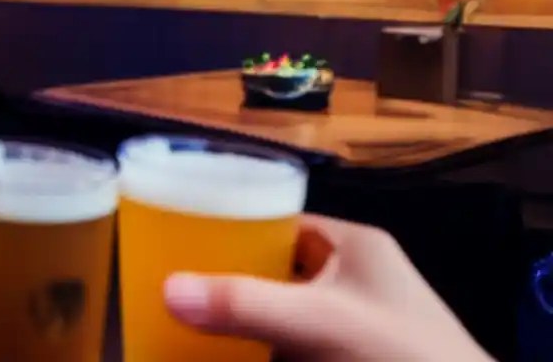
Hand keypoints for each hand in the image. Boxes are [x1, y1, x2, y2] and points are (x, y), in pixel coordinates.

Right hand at [163, 215, 493, 361]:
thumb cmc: (403, 355)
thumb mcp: (322, 321)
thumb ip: (247, 304)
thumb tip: (168, 289)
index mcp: (353, 247)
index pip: (279, 222)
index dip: (230, 228)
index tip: (181, 240)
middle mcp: (350, 281)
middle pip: (271, 271)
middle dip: (225, 281)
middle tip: (173, 286)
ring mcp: (348, 326)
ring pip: (277, 313)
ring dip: (237, 320)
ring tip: (182, 320)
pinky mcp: (342, 359)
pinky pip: (287, 348)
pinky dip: (255, 351)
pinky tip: (220, 355)